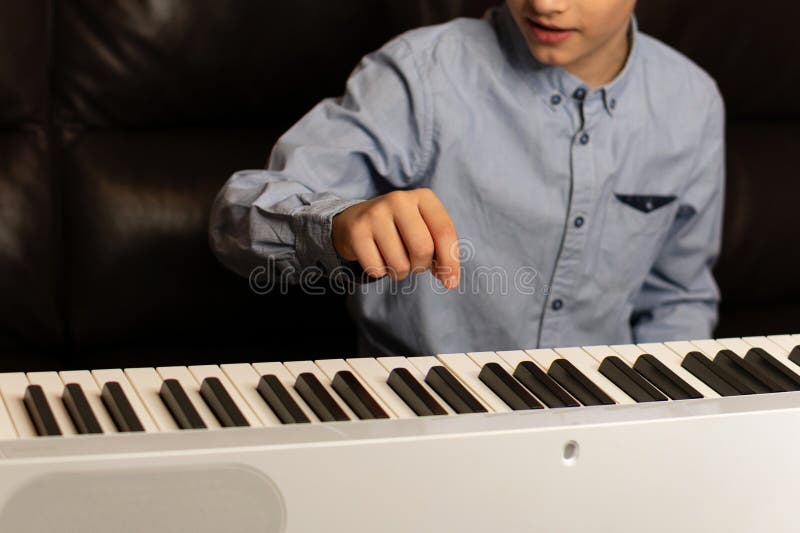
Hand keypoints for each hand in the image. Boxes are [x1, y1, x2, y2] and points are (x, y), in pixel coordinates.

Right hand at [332, 188, 459, 287]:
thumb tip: (450, 280)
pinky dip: (380, 271)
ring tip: (392, 257)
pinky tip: (375, 256)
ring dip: (399, 271)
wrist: (355, 219)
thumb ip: (441, 251)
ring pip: (399, 264)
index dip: (451, 262)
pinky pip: (377, 269)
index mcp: (423, 197)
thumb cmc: (399, 229)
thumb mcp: (425, 230)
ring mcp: (375, 214)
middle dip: (421, 266)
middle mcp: (399, 200)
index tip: (451, 282)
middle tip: (414, 264)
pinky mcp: (357, 231)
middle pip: (423, 249)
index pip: (444, 231)